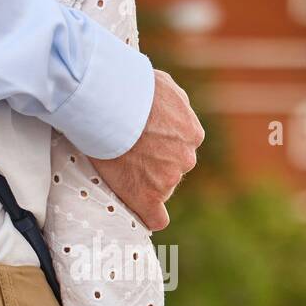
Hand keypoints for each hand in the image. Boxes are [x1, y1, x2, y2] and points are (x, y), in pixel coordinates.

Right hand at [89, 70, 204, 231]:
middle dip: (153, 166)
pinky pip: (155, 218)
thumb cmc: (132, 90)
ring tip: (118, 168)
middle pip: (172, 171)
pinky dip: (150, 217)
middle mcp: (186, 159)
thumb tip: (166, 106)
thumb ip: (172, 105)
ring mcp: (167, 179)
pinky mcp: (147, 196)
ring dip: (143, 182)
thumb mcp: (164, 87)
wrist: (113, 106)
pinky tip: (143, 216)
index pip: (182, 150)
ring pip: (160, 189)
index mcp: (192, 134)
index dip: (161, 149)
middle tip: (126, 155)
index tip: (143, 146)